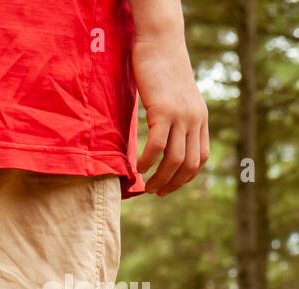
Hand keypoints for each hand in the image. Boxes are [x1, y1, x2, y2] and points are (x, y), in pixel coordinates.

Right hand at [132, 32, 209, 195]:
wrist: (161, 46)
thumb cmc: (162, 71)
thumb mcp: (176, 98)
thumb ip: (176, 118)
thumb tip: (163, 139)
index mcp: (201, 118)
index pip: (201, 158)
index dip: (185, 178)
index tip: (168, 187)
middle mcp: (195, 119)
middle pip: (189, 164)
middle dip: (172, 184)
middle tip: (154, 192)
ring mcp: (182, 115)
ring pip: (175, 159)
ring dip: (160, 178)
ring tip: (146, 186)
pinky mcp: (164, 110)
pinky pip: (158, 145)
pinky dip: (148, 161)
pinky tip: (138, 167)